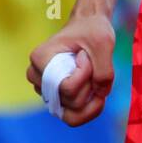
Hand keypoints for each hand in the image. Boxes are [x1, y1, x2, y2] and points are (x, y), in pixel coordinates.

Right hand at [27, 12, 115, 126]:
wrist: (89, 25)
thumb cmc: (93, 30)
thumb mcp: (104, 43)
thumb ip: (104, 71)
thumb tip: (100, 95)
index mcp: (40, 59)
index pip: (66, 87)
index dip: (86, 74)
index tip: (86, 54)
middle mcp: (37, 77)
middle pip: (70, 100)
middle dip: (90, 85)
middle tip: (91, 62)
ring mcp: (44, 90)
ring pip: (72, 111)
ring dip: (90, 94)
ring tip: (90, 72)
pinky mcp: (55, 98)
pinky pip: (73, 116)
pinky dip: (89, 106)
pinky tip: (96, 90)